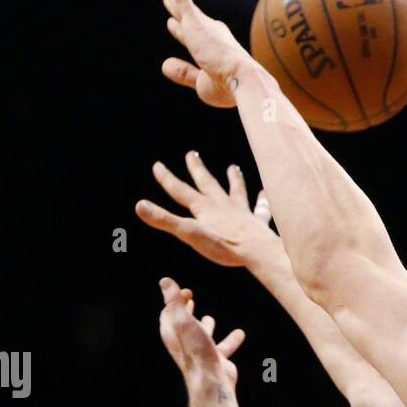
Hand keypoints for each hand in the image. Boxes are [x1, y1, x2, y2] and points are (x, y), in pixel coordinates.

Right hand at [137, 152, 285, 269]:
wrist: (258, 252)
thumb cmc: (224, 246)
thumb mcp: (189, 234)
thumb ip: (165, 220)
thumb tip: (139, 205)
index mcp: (204, 208)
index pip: (181, 191)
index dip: (167, 179)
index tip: (158, 165)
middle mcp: (222, 205)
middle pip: (208, 184)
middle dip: (197, 170)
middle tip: (192, 154)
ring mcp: (241, 213)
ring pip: (236, 191)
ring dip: (233, 180)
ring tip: (233, 168)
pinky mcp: (258, 223)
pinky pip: (261, 208)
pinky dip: (263, 201)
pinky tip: (266, 194)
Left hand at [158, 277, 244, 388]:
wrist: (211, 379)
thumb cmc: (196, 350)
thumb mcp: (183, 320)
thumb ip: (174, 300)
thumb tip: (165, 280)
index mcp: (172, 333)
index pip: (168, 312)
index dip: (175, 299)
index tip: (188, 291)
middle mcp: (183, 342)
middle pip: (182, 322)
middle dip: (185, 309)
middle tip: (191, 297)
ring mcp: (199, 351)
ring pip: (201, 335)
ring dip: (205, 325)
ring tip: (210, 317)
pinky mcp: (215, 359)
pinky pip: (223, 346)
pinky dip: (230, 339)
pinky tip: (240, 333)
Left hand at [161, 0, 249, 107]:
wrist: (243, 80)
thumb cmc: (228, 87)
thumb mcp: (200, 82)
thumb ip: (183, 72)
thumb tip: (164, 65)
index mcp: (214, 49)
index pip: (192, 37)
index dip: (181, 30)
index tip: (172, 23)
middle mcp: (211, 33)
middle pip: (188, 16)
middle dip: (176, 6)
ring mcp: (203, 26)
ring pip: (182, 4)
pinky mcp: (196, 22)